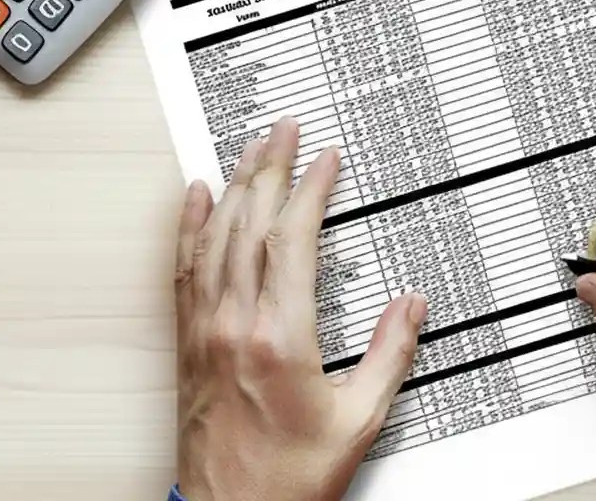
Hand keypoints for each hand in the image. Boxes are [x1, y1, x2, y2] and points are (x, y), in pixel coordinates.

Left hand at [173, 117, 427, 500]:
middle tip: (286, 128)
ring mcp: (204, 330)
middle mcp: (234, 324)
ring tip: (251, 148)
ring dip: (235, 185)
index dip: (310, 190)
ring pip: (216, 238)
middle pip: (251, 225)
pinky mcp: (187, 341)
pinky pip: (185, 268)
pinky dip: (191, 225)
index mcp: (280, 338)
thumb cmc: (289, 477)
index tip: (326, 160)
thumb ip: (391, 356)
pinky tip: (197, 198)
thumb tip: (411, 305)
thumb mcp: (359, 420)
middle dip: (271, 168)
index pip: (293, 240)